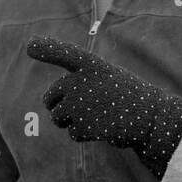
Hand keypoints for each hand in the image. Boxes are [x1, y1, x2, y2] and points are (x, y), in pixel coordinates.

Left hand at [26, 34, 181, 175]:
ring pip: (58, 118)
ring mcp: (78, 103)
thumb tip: (51, 102)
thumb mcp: (107, 80)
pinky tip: (102, 128)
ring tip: (96, 118)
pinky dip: (84, 135)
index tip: (30, 46)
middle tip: (81, 110)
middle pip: (50, 98)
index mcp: (90, 65)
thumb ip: (80, 83)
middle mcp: (79, 81)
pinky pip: (72, 133)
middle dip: (59, 107)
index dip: (46, 49)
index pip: (64, 53)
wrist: (151, 120)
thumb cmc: (129, 99)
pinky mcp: (81, 125)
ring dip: (71, 123)